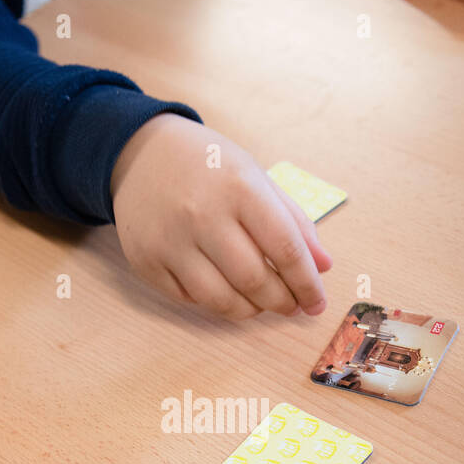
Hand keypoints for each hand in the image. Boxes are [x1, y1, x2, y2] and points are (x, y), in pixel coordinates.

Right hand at [111, 114, 332, 319]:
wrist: (140, 153)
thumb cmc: (208, 166)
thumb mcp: (256, 177)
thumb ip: (293, 221)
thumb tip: (323, 266)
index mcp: (239, 187)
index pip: (285, 249)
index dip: (307, 284)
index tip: (316, 303)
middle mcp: (202, 214)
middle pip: (254, 280)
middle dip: (281, 302)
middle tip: (291, 306)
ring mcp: (170, 241)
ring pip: (221, 300)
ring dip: (250, 310)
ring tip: (260, 302)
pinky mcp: (146, 261)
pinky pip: (190, 299)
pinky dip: (214, 302)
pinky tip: (223, 288)